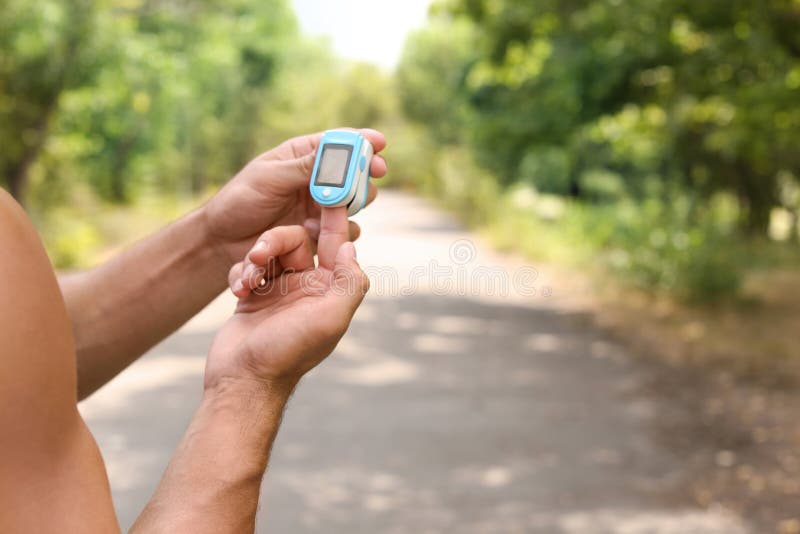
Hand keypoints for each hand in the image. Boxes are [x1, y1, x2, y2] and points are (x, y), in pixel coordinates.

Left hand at [203, 129, 386, 264]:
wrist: (222, 242)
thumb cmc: (239, 201)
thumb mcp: (270, 177)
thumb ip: (305, 167)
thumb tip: (339, 153)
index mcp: (302, 156)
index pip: (339, 143)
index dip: (361, 143)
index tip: (380, 145)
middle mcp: (315, 180)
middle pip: (353, 173)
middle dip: (365, 175)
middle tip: (373, 177)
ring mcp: (318, 208)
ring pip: (353, 203)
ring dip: (352, 205)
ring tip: (341, 208)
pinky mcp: (318, 233)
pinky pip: (342, 232)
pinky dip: (339, 232)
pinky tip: (317, 233)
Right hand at [204, 207, 369, 392]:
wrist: (243, 379)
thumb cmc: (289, 351)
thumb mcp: (331, 317)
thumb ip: (348, 280)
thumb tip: (350, 246)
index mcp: (330, 288)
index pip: (335, 242)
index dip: (333, 215)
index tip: (327, 187)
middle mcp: (308, 286)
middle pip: (296, 240)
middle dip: (277, 241)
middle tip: (260, 254)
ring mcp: (280, 289)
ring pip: (269, 250)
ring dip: (256, 258)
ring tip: (247, 278)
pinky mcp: (253, 294)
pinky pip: (248, 267)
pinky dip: (241, 274)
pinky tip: (237, 290)